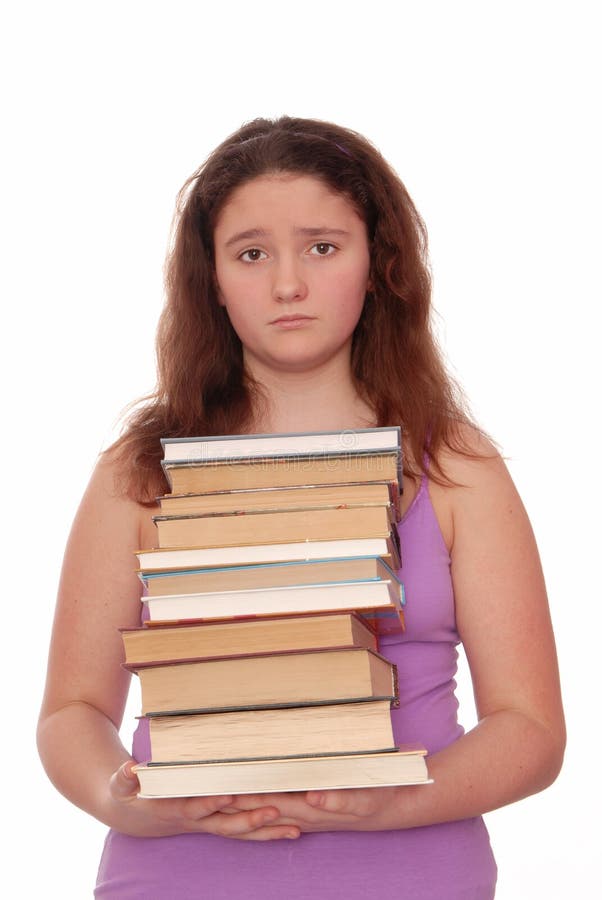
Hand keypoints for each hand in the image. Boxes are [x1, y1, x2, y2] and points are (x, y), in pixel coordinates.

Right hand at [108, 760, 300, 839]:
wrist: (133, 816)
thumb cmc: (127, 795)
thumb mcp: (120, 786)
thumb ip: (123, 778)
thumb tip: (129, 768)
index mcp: (172, 809)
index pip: (193, 807)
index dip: (209, 803)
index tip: (225, 795)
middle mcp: (195, 819)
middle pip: (225, 823)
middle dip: (249, 819)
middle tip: (273, 811)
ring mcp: (209, 822)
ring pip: (240, 830)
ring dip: (266, 830)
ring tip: (295, 828)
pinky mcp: (219, 820)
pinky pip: (246, 830)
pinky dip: (268, 831)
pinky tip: (293, 830)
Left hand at [231, 786, 404, 833]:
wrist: (392, 806)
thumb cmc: (380, 796)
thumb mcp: (365, 797)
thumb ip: (340, 798)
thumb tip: (313, 796)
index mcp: (312, 808)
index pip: (271, 801)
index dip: (247, 795)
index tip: (223, 788)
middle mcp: (304, 813)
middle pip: (262, 808)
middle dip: (234, 800)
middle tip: (206, 792)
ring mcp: (305, 813)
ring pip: (267, 810)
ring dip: (242, 803)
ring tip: (216, 794)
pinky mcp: (309, 809)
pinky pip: (277, 809)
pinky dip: (259, 804)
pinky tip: (248, 799)